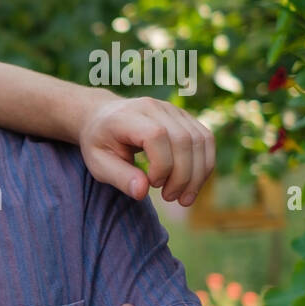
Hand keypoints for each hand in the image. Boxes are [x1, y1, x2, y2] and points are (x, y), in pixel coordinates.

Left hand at [79, 96, 214, 204]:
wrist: (102, 117)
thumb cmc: (100, 143)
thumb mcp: (98, 163)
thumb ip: (119, 177)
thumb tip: (142, 192)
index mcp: (128, 116)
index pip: (156, 135)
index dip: (161, 164)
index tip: (152, 184)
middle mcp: (154, 108)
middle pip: (183, 140)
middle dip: (182, 176)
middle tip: (170, 198)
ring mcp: (173, 110)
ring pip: (200, 140)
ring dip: (197, 174)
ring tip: (183, 198)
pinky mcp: (186, 118)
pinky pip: (206, 140)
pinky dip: (204, 165)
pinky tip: (192, 184)